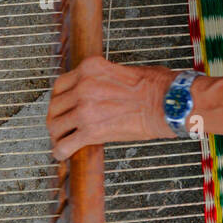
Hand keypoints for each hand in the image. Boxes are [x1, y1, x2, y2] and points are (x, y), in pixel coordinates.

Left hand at [48, 56, 174, 159]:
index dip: (59, 99)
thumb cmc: (156, 87)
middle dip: (56, 118)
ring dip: (57, 135)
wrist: (167, 103)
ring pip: (56, 125)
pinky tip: (63, 154)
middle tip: (60, 127)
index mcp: (90, 68)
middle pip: (55, 105)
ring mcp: (85, 108)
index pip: (61, 84)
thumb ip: (104, 79)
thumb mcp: (123, 71)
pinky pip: (66, 145)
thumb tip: (101, 92)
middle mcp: (83, 85)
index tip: (62, 107)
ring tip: (62, 141)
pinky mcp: (91, 130)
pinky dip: (61, 151)